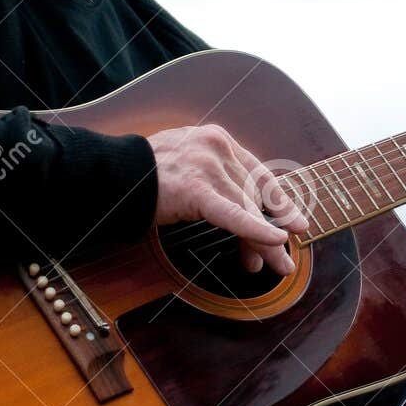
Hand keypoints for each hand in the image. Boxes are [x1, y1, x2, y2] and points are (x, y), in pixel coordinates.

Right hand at [148, 124, 307, 275]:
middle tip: (284, 259)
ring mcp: (207, 166)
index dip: (278, 202)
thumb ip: (214, 177)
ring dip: (264, 242)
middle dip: (272, 230)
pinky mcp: (195, 189)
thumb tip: (241, 211)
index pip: (257, 174)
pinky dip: (255, 229)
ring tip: (278, 266)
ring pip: (247, 208)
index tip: (294, 224)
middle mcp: (218, 147)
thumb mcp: (186, 164)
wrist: (110, 174)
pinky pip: (232, 214)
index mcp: (217, 139)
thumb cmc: (144, 176)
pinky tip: (275, 241)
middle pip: (255, 194)